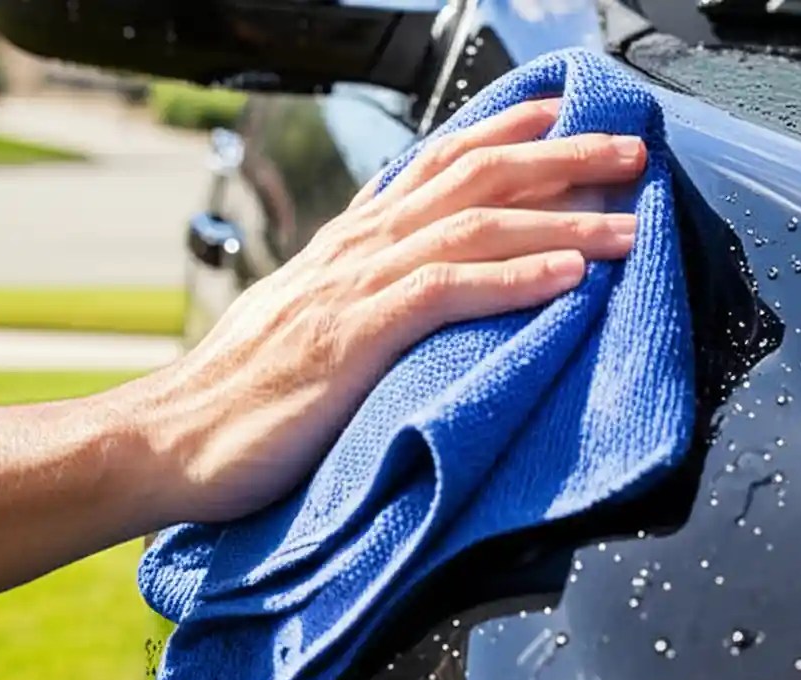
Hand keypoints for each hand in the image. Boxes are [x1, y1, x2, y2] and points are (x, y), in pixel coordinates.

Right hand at [107, 99, 646, 524]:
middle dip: (558, 159)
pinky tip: (568, 275)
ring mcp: (354, 288)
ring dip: (559, 220)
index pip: (438, 164)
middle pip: (472, 178)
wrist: (171, 439)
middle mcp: (357, 249)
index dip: (506, 134)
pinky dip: (513, 278)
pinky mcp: (353, 338)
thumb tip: (410, 269)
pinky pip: (445, 293)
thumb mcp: (309, 316)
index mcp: (350, 242)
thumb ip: (360, 284)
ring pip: (473, 227)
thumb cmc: (245, 390)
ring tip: (627, 222)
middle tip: (629, 151)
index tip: (564, 118)